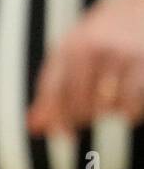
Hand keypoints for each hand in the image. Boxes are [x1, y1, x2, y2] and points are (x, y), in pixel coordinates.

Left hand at [28, 0, 143, 136]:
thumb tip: (34, 127)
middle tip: (87, 116)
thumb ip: (53, 87)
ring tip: (112, 103)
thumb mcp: (75, 49)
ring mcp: (122, 55)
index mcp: (71, 44)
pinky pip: (133, 103)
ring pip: (108, 106)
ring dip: (109, 113)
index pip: (55, 88)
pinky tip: (129, 107)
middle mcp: (93, 48)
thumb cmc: (106, 33)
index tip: (61, 135)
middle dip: (81, 117)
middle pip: (79, 101)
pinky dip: (131, 112)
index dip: (54, 116)